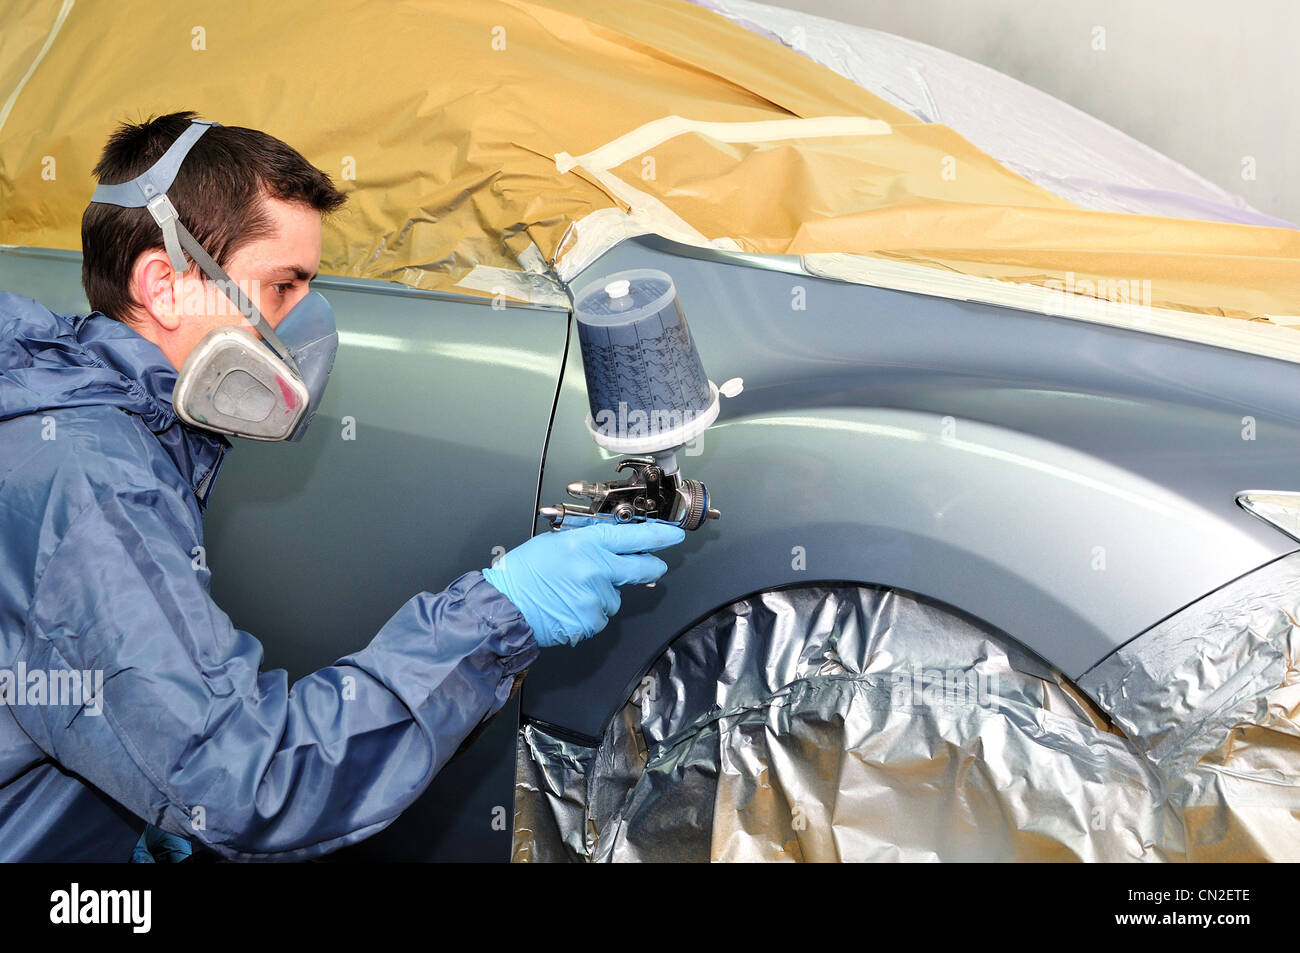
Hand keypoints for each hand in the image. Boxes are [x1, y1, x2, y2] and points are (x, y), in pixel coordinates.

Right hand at [482, 520, 685, 646]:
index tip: (674, 535)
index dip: (659, 535)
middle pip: (641, 568)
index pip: (633, 536)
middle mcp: (595, 569)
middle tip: (652, 566)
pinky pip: (600, 616)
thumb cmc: (522, 573)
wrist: (505, 607)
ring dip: (603, 595)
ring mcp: (595, 597)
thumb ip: (587, 543)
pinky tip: (568, 608)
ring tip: (572, 593)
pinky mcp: (591, 621)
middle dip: (650, 566)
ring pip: (615, 597)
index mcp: (585, 544)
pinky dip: (589, 614)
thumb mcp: (555, 543)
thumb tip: (613, 546)